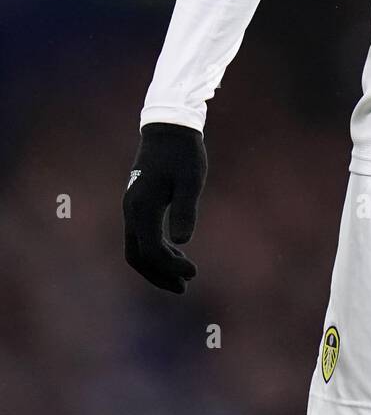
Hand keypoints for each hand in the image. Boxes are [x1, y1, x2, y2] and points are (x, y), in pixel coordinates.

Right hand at [123, 123, 207, 292]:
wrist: (169, 127)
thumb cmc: (183, 153)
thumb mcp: (190, 180)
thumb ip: (186, 209)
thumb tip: (182, 241)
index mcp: (143, 207)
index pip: (152, 249)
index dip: (171, 266)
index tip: (194, 272)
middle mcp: (132, 211)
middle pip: (137, 256)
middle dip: (159, 275)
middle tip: (184, 287)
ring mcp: (132, 207)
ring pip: (137, 247)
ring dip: (157, 265)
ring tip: (183, 276)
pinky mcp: (138, 203)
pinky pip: (141, 235)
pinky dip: (157, 249)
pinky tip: (177, 250)